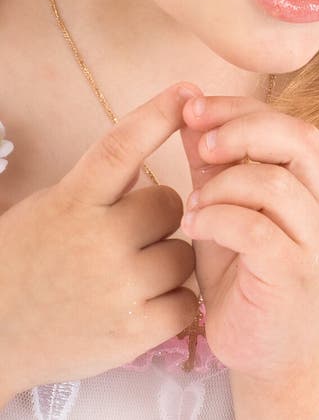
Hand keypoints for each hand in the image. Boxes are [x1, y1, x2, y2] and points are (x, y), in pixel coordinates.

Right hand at [0, 83, 199, 392]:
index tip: (187, 90)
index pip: (122, 146)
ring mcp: (118, 287)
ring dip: (166, 262)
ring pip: (183, 254)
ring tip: (128, 277)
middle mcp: (98, 239)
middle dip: (157, 216)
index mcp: (72, 201)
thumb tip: (151, 158)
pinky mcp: (134, 333)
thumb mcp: (51, 208)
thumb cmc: (26, 262)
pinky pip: (187, 301)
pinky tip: (142, 306)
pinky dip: (172, 304)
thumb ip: (100, 186)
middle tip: (128, 236)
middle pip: (171, 204)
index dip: (158, 114)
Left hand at [179, 95, 318, 380]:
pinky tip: (195, 228)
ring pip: (276, 184)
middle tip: (201, 145)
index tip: (191, 109)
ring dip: (223, 185)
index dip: (238, 107)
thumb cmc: (242, 266)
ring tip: (191, 205)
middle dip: (243, 131)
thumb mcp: (222, 203)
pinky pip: (258, 231)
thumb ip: (211, 160)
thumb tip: (187, 109)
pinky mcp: (293, 273)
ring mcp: (312, 238)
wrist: (262, 344)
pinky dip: (219, 221)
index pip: (284, 120)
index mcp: (307, 176)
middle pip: (298, 139)